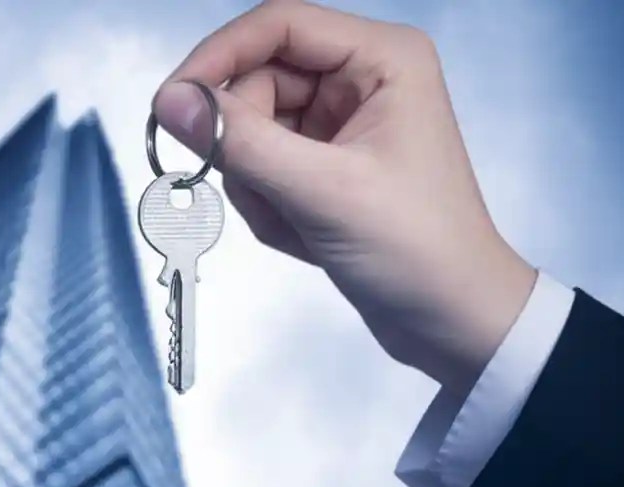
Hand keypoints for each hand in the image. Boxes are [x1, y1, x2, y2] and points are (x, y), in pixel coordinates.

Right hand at [154, 0, 535, 395]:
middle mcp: (361, 78)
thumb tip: (170, 101)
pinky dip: (267, 204)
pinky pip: (260, 166)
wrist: (453, 321)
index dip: (217, 58)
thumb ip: (240, 141)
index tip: (171, 105)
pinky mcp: (324, 162)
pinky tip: (304, 234)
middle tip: (266, 195)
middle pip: (256, 81)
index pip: (276, 25)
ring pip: (251, 128)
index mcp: (382, 58)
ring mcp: (340, 122)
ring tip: (299, 223)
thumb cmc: (418, 251)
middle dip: (246, 145)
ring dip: (257, 184)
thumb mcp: (320, 191)